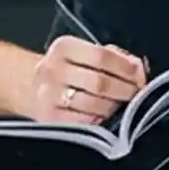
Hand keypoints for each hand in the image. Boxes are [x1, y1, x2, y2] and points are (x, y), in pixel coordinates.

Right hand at [29, 36, 146, 124]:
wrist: (28, 86)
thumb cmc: (65, 69)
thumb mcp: (83, 53)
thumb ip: (113, 57)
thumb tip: (139, 70)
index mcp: (64, 47)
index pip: (102, 56)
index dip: (126, 68)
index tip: (139, 76)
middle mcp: (53, 69)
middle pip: (100, 82)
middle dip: (125, 90)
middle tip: (135, 94)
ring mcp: (48, 95)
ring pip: (93, 105)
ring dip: (113, 107)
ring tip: (120, 105)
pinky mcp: (48, 118)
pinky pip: (83, 122)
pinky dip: (99, 120)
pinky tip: (104, 116)